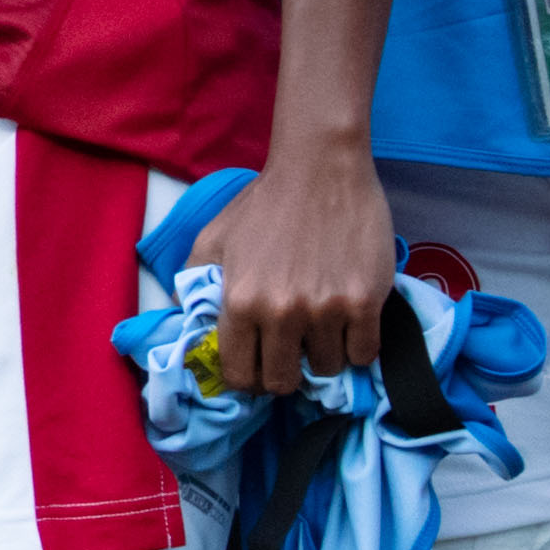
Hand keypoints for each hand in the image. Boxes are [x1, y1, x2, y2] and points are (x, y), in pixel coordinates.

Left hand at [195, 140, 392, 395]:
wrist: (320, 167)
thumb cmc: (265, 202)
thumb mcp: (213, 238)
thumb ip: (193, 282)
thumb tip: (185, 321)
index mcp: (239, 301)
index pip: (240, 375)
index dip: (249, 377)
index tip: (259, 365)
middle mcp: (280, 311)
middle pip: (282, 382)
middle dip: (285, 372)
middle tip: (292, 351)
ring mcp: (326, 308)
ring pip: (327, 369)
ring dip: (323, 355)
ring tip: (321, 328)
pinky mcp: (365, 301)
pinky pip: (364, 353)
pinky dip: (357, 346)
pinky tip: (348, 323)